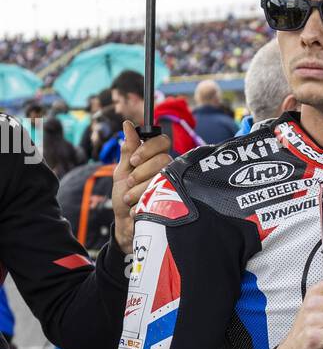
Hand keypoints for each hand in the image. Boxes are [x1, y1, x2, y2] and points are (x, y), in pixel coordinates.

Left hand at [111, 122, 170, 254]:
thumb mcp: (121, 171)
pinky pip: (164, 196)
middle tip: (129, 182)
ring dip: (140, 189)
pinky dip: (144, 202)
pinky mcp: (175, 202)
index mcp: (154, 159)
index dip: (148, 148)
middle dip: (141, 172)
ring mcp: (172, 185)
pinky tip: (137, 208)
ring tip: (130, 198)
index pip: (162, 141)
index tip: (133, 160)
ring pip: (163, 177)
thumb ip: (128, 150)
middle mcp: (167, 170)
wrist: (125, 224)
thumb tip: (128, 124)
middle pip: (164, 159)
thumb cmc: (124, 196)